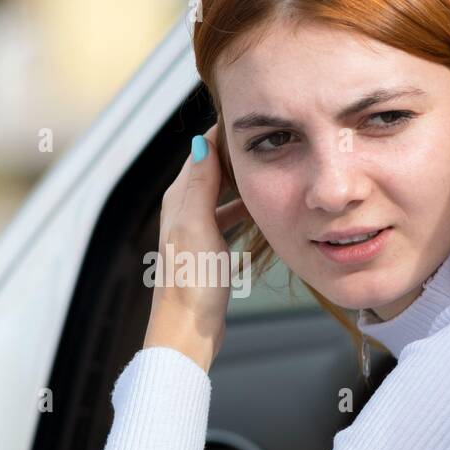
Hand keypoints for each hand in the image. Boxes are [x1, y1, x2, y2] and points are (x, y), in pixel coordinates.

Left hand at [142, 124, 247, 372]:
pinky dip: (244, 212)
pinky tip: (261, 214)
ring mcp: (195, 233)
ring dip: (242, 184)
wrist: (188, 330)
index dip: (224, 135)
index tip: (251, 119)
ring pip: (222, 196)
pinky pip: (228, 221)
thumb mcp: (198, 225)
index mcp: (178, 201)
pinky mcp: (207, 253)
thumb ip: (201, 184)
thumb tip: (201, 142)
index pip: (201, 153)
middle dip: (237, 157)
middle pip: (212, 172)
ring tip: (270, 173)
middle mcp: (183, 212)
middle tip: (271, 143)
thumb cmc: (191, 283)